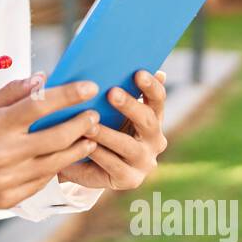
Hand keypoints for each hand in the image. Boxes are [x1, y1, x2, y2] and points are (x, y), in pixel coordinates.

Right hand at [0, 74, 101, 211]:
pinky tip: (66, 157)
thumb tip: (42, 79)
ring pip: (55, 162)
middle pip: (56, 137)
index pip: (39, 106)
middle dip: (81, 124)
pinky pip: (43, 180)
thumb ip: (12, 94)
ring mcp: (8, 178)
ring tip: (90, 137)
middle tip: (94, 115)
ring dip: (77, 148)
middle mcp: (3, 153)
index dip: (68, 95)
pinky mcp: (10, 197)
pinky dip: (57, 167)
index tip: (89, 88)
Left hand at [56, 70, 168, 190]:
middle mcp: (155, 139)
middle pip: (147, 120)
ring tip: (89, 124)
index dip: (151, 85)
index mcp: (153, 117)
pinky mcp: (130, 179)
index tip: (138, 72)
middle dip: (130, 105)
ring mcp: (145, 161)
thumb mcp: (105, 109)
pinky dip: (98, 153)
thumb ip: (113, 90)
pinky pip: (113, 164)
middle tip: (111, 92)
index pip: (157, 99)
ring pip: (128, 144)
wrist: (86, 164)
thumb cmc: (98, 127)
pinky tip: (84, 144)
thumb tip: (109, 62)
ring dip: (108, 133)